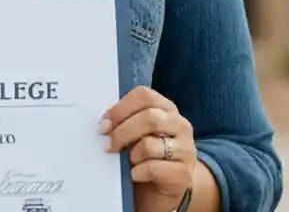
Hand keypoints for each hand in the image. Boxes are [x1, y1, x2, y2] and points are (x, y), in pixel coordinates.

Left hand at [101, 86, 195, 211]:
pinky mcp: (183, 174)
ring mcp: (185, 150)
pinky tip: (135, 175)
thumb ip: (123, 123)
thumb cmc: (144, 158)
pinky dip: (138, 172)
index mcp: (166, 109)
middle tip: (107, 145)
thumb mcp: (134, 136)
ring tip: (126, 163)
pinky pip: (154, 168)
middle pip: (149, 118)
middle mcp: (180, 125)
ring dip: (131, 154)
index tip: (103, 125)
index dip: (120, 109)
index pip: (145, 96)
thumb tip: (103, 124)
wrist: (162, 192)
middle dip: (121, 132)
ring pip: (150, 145)